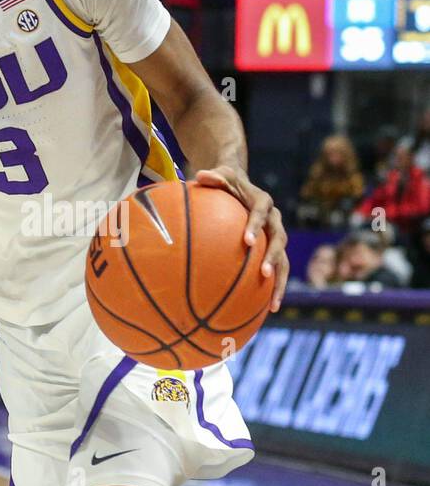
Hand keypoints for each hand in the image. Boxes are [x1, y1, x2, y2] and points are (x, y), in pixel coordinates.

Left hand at [195, 166, 288, 311]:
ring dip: (280, 281)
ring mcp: (276, 237)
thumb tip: (200, 175)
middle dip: (273, 257)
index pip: (261, 213)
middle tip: (263, 273)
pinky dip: (273, 288)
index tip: (247, 241)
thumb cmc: (226, 181)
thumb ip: (214, 176)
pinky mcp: (273, 250)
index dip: (255, 226)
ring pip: (284, 261)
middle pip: (279, 240)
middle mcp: (274, 220)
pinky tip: (267, 310)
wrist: (241, 186)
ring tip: (274, 303)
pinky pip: (277, 271)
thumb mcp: (221, 175)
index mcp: (263, 202)